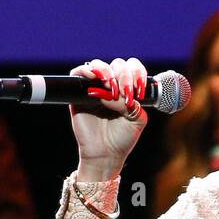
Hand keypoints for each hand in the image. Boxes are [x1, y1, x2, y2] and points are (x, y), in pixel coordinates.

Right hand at [68, 57, 148, 176]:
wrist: (105, 153)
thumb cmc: (122, 138)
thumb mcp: (137, 120)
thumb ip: (132, 103)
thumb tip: (116, 92)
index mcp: (128, 90)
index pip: (133, 69)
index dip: (138, 73)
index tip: (139, 88)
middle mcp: (112, 86)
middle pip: (118, 65)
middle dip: (124, 75)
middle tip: (124, 92)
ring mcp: (95, 87)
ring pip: (99, 65)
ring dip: (107, 72)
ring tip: (110, 87)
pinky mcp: (79, 92)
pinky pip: (79, 72)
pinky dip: (86, 70)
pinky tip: (94, 77)